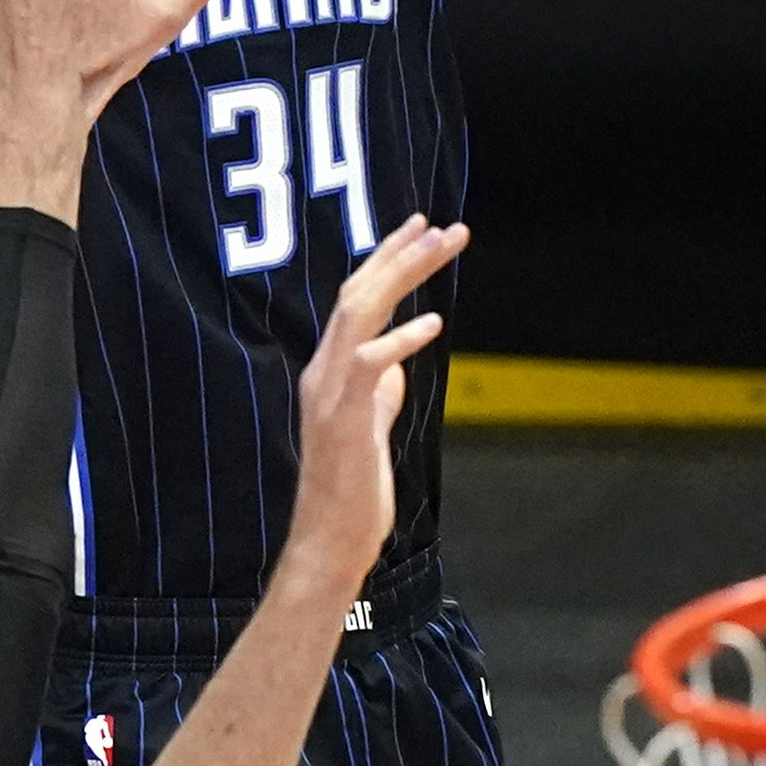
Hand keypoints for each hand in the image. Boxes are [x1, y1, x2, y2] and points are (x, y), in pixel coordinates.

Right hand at [286, 215, 466, 583]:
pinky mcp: (342, 418)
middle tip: (443, 225)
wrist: (330, 539)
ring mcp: (328, 392)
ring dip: (401, 277)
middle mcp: (322, 369)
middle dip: (401, 254)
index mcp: (328, 367)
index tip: (422, 226)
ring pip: (358, 314)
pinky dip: (399, 341)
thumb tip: (394, 364)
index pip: (356, 297)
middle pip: (358, 292)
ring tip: (439, 249)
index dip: (387, 257)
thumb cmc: (353, 488)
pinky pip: (368, 367)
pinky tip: (434, 323)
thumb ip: (378, 389)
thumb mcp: (369, 424)